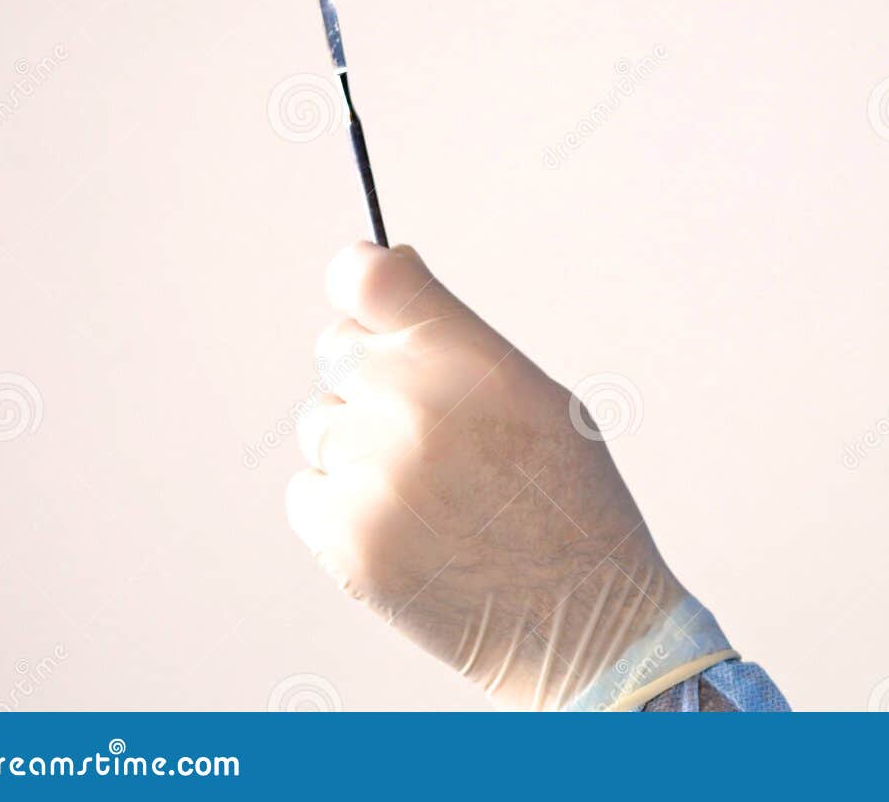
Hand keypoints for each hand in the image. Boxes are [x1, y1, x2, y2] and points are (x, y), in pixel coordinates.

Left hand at [286, 242, 733, 709]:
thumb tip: (385, 268)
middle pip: (337, 348)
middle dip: (370, 374)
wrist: (580, 621)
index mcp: (469, 362)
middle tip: (424, 422)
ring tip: (428, 489)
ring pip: (320, 424)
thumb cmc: (568, 505)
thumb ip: (456, 337)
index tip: (360, 285)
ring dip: (357, 445)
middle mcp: (412, 407)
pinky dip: (343, 506)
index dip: (357, 274)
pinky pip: (308, 491)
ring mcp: (372, 476)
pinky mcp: (344, 538)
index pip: (368, 279)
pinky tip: (406, 527)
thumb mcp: (539, 397)